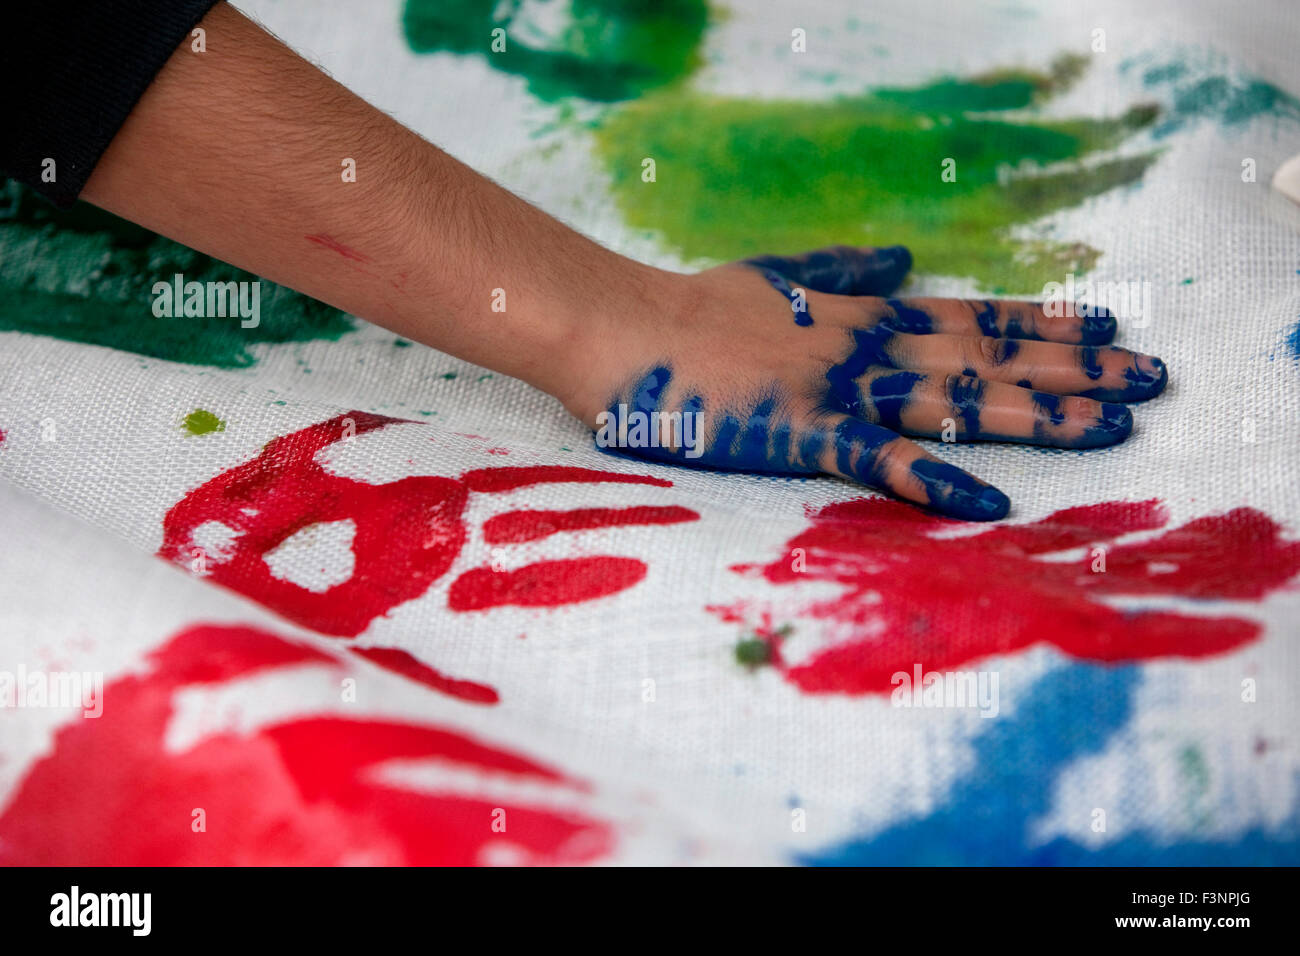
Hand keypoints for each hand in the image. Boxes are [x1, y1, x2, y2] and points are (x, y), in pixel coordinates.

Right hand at [566, 245, 1166, 520]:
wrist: (625, 332)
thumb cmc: (693, 309)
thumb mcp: (776, 277)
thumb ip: (842, 270)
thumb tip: (902, 260)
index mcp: (861, 315)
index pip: (971, 318)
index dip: (1043, 323)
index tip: (1110, 324)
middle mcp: (868, 349)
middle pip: (986, 357)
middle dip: (1071, 369)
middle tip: (1150, 380)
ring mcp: (839, 392)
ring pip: (955, 402)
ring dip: (1034, 415)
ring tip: (1110, 427)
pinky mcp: (800, 436)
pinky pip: (878, 460)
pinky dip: (934, 480)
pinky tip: (990, 501)